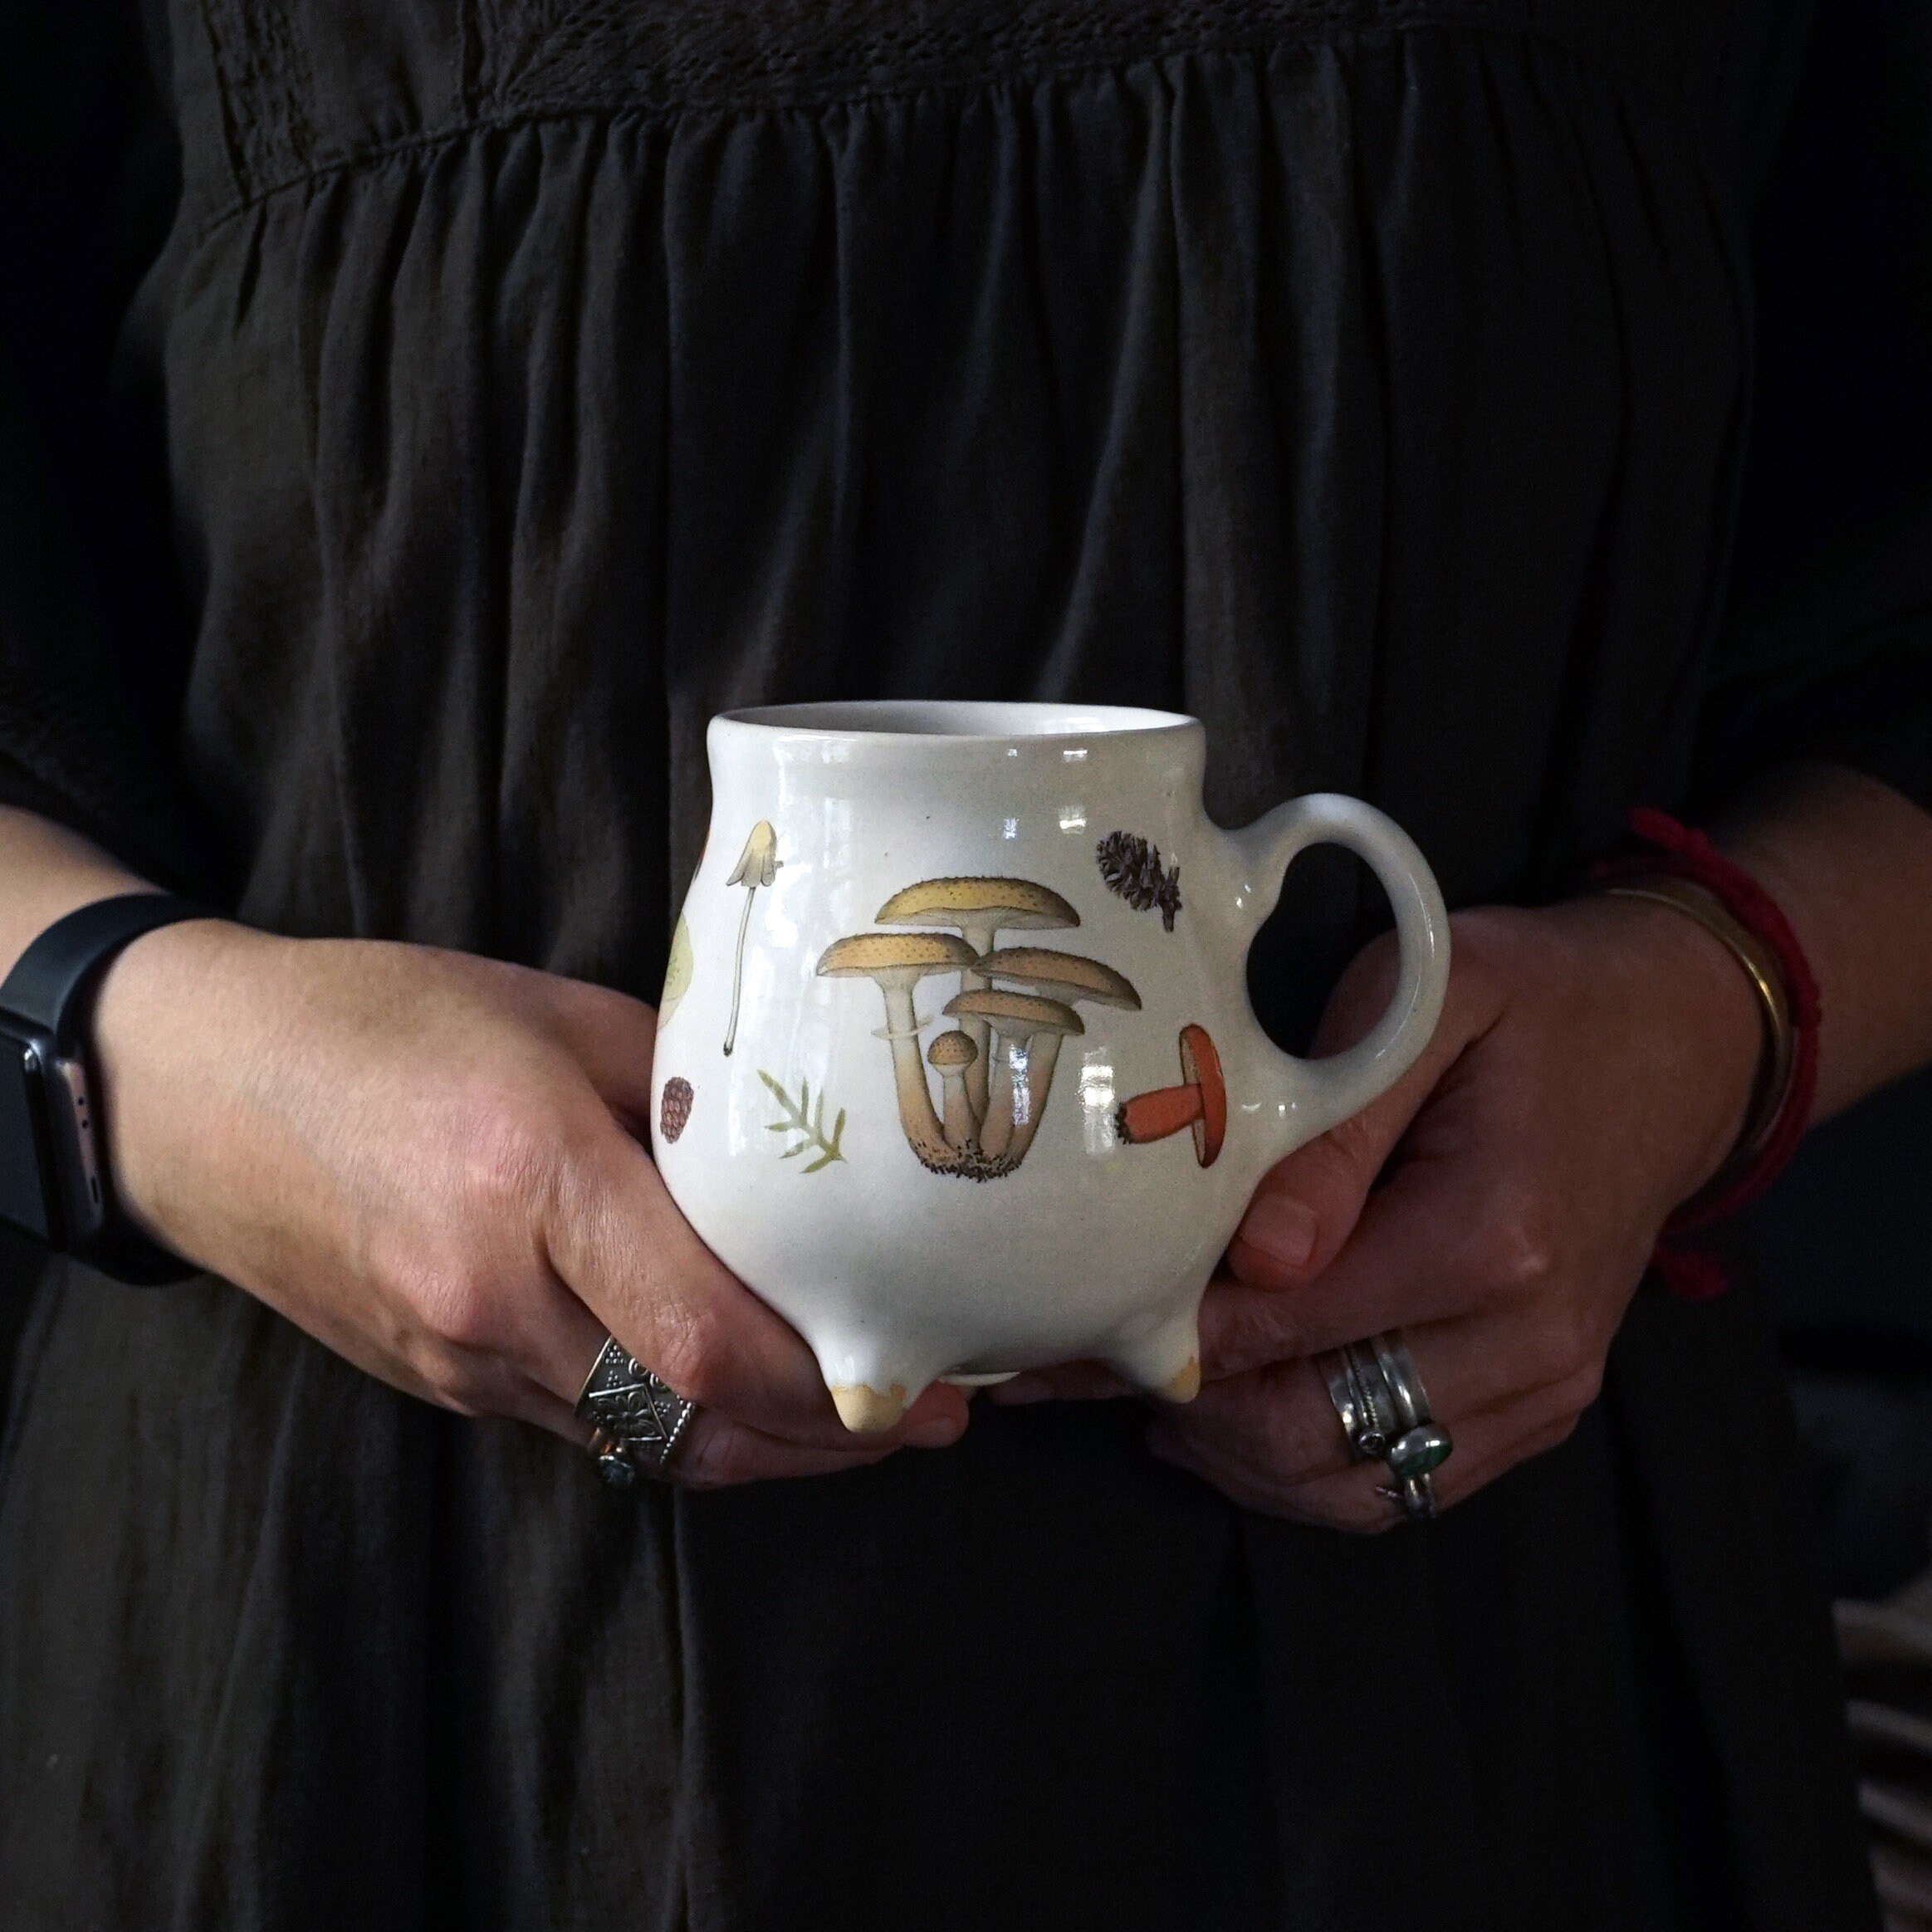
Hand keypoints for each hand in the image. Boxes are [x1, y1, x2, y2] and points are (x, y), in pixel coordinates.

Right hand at [90, 924, 968, 1484]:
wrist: (194, 1091)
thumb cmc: (377, 1022)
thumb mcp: (556, 1015)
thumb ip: (682, 1095)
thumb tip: (793, 1156)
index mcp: (532, 1181)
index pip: (707, 1337)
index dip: (835, 1382)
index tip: (932, 1377)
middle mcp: (493, 1298)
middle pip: (694, 1422)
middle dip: (832, 1437)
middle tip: (930, 1415)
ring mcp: (460, 1360)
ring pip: (649, 1447)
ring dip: (767, 1449)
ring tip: (863, 1417)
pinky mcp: (442, 1383)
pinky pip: (592, 1434)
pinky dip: (683, 1431)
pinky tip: (742, 1401)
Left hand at [993, 895, 1763, 1527]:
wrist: (1677, 1042)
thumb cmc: (1536, 1001)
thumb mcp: (1427, 1002)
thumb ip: (1336, 1132)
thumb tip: (1254, 1260)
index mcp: (1488, 1239)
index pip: (1282, 1332)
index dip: (1161, 1341)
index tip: (1069, 1328)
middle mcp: (1528, 1339)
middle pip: (1311, 1436)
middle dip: (1185, 1414)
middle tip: (1088, 1366)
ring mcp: (1547, 1385)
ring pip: (1357, 1487)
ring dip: (1239, 1459)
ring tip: (1151, 1394)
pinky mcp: (1548, 1404)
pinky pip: (1413, 1486)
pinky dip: (1315, 1471)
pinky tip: (1242, 1419)